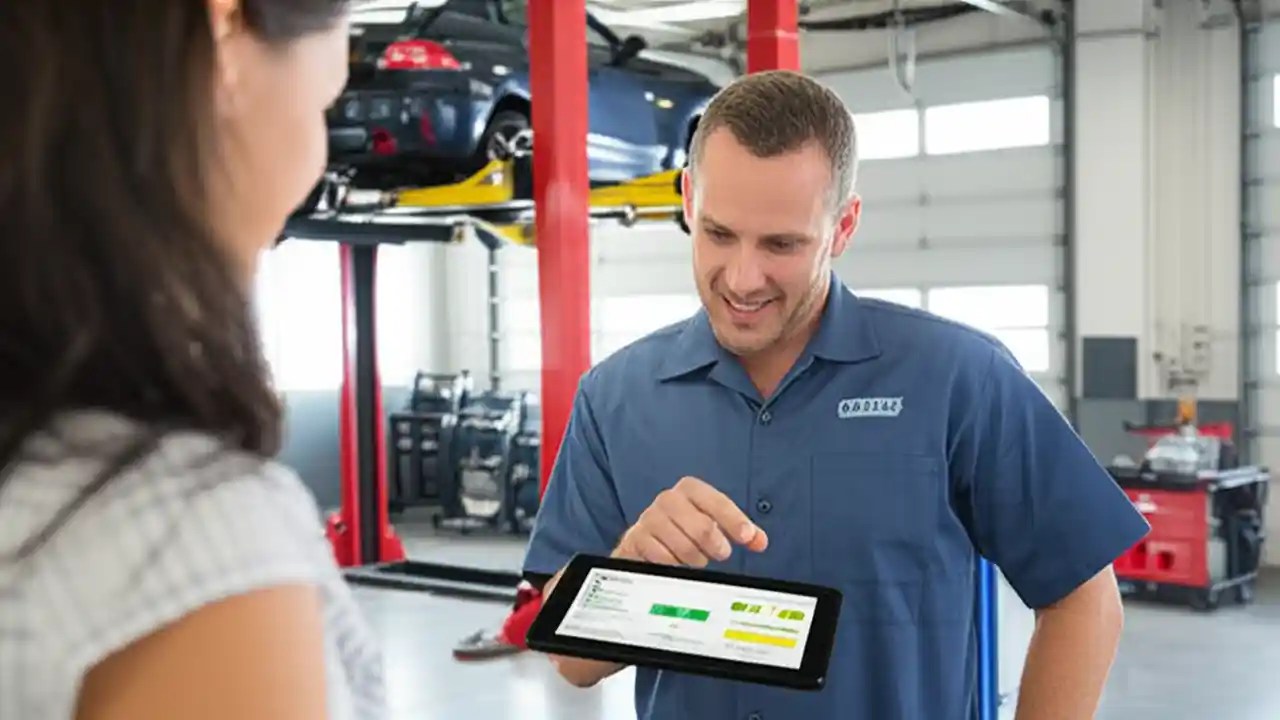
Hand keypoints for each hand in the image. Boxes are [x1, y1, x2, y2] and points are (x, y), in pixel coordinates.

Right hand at [614, 476, 767, 566]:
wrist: (642, 542)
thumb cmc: (683, 530)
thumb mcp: (713, 524)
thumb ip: (740, 531)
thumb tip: (759, 541)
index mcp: (689, 489)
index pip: (716, 501)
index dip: (734, 519)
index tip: (746, 537)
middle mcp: (668, 499)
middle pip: (703, 527)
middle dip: (716, 546)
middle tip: (720, 553)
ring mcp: (649, 519)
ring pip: (684, 546)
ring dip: (695, 559)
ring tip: (695, 559)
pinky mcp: (636, 539)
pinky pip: (664, 558)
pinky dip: (675, 565)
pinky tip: (676, 563)